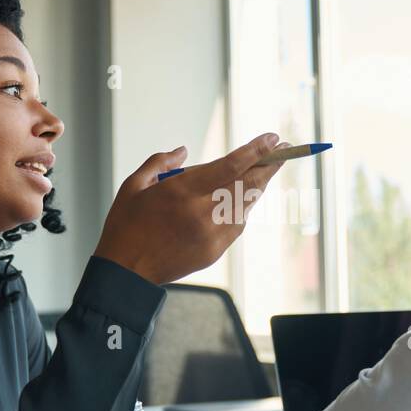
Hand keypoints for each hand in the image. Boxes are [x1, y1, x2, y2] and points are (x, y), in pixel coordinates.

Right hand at [93, 133, 287, 284]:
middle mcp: (201, 213)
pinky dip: (244, 208)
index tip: (272, 138)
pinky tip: (244, 197)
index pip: (231, 166)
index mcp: (181, 191)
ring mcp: (210, 235)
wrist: (125, 272)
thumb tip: (184, 150)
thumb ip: (160, 162)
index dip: (256, 151)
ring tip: (266, 170)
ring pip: (246, 204)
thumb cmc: (126, 226)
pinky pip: (238, 224)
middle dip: (270, 165)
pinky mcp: (214, 251)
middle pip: (247, 184)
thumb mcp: (134, 185)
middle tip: (284, 150)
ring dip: (258, 186)